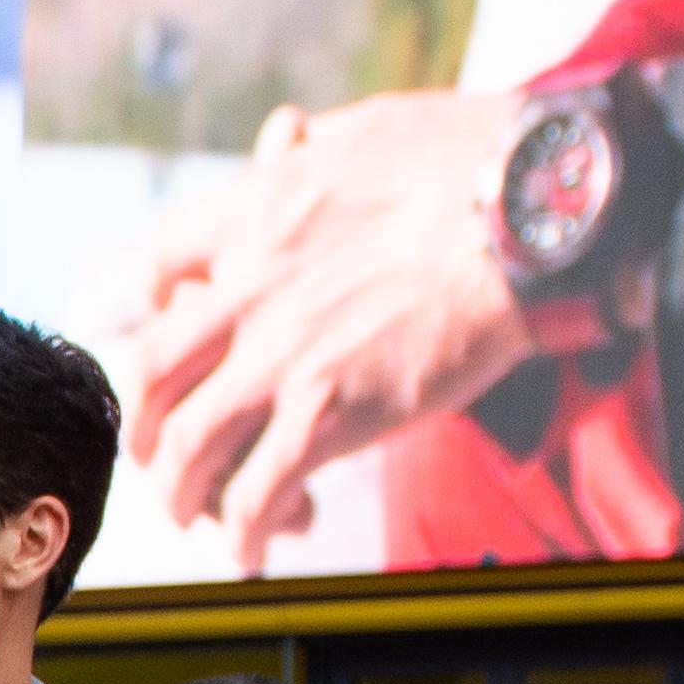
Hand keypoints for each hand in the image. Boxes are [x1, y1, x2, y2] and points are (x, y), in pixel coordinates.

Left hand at [128, 91, 535, 552]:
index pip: (155, 267)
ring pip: (187, 450)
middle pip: (150, 378)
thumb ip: (310, 149)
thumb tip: (284, 135)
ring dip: (184, 495)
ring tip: (201, 517)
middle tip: (169, 452)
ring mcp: (282, 358)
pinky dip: (244, 534)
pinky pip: (256, 495)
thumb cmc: (475, 162)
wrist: (535, 214)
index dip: (148, 311)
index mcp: (252, 217)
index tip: (167, 339)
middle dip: (149, 427)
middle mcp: (246, 292)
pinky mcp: (330, 415)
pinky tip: (253, 553)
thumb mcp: (366, 130)